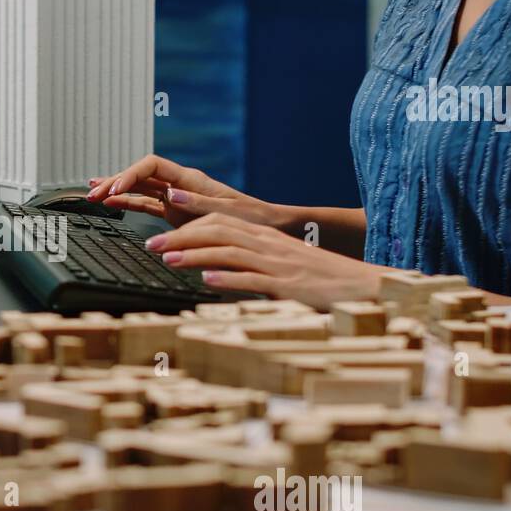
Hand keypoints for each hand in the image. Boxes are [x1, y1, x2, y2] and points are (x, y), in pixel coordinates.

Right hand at [87, 154, 292, 229]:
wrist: (265, 226)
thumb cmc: (251, 217)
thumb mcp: (227, 212)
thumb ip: (197, 203)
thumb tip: (170, 194)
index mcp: (191, 178)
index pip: (150, 167)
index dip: (130, 175)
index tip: (116, 189)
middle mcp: (179, 184)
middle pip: (139, 175)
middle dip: (114, 181)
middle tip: (92, 193)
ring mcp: (175, 197)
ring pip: (138, 188)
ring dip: (116, 190)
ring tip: (91, 193)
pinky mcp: (175, 211)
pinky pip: (145, 203)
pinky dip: (127, 203)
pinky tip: (111, 203)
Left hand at [145, 213, 390, 310]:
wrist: (358, 287)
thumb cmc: (317, 280)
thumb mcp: (279, 266)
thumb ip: (248, 264)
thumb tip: (213, 270)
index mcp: (264, 238)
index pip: (219, 223)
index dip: (186, 228)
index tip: (161, 238)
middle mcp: (268, 246)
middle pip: (217, 232)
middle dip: (181, 238)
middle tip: (152, 246)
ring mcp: (277, 264)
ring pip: (229, 252)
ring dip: (195, 255)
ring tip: (168, 261)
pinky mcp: (287, 285)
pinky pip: (253, 279)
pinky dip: (228, 278)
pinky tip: (207, 281)